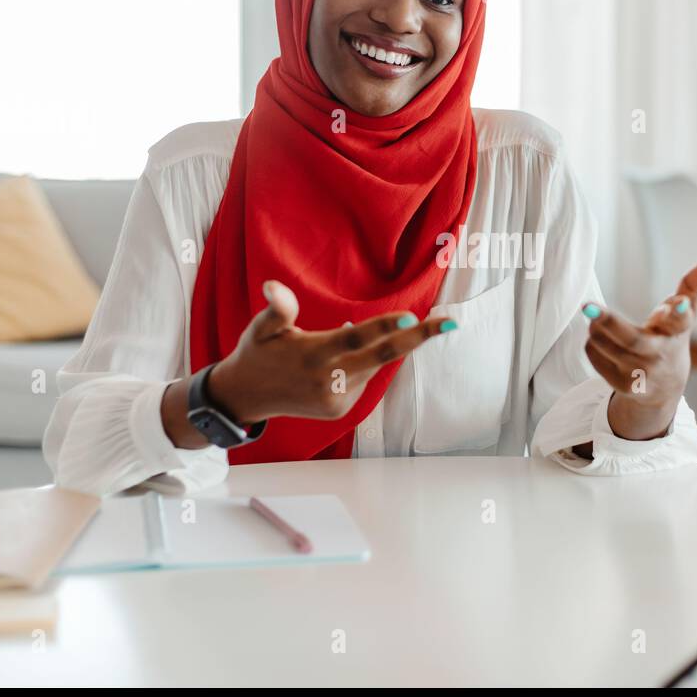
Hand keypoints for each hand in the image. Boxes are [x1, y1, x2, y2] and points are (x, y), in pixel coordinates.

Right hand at [207, 280, 455, 425]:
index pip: (354, 339)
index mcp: (311, 355)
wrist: (246, 398)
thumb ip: (277, 309)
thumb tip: (273, 286)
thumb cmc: (258, 352)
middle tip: (450, 322)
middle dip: (419, 338)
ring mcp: (337, 399)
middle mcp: (328, 380)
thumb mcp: (261, 328)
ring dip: (390, 345)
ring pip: (375, 366)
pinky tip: (343, 359)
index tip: (410, 315)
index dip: (382, 327)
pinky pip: (364, 380)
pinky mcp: (340, 411)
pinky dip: (364, 364)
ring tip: (380, 329)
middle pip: (382, 356)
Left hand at [582, 259, 696, 440]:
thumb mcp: (685, 316)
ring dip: (596, 327)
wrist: (664, 388)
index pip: (681, 321)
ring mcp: (641, 373)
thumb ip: (694, 287)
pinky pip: (595, 356)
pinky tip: (601, 340)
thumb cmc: (671, 339)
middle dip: (609, 321)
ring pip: (605, 345)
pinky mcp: (623, 385)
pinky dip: (592, 343)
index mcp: (677, 332)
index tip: (677, 303)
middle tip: (587, 306)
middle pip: (632, 339)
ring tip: (596, 317)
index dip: (680, 312)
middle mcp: (660, 354)